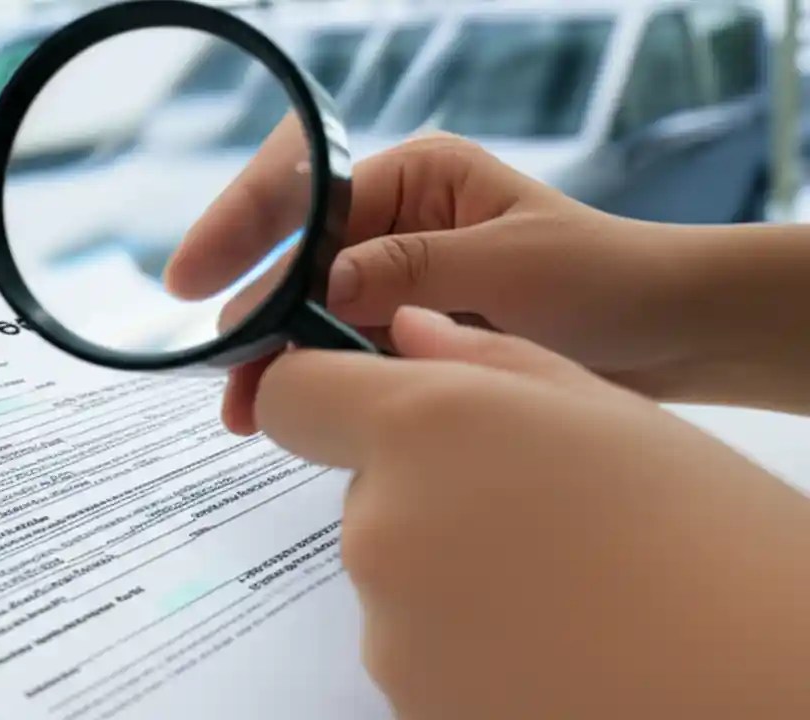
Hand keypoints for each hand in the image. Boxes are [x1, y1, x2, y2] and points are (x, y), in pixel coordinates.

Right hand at [165, 132, 705, 433]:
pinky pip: (344, 345)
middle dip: (254, 312)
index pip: (305, 187)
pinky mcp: (411, 326)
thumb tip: (321, 284)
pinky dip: (317, 374)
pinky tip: (292, 407)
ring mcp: (401, 277)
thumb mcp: (508, 266)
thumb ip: (410, 271)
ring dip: (278, 354)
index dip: (239, 226)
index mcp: (417, 177)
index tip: (192, 279)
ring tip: (245, 409)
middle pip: (296, 257)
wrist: (666, 333)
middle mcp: (398, 220)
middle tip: (225, 376)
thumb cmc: (603, 278)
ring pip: (312, 310)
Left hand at [257, 307, 809, 718]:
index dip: (322, 390)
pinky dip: (465, 637)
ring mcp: (387, 625)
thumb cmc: (709, 543)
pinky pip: (416, 640)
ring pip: (395, 566)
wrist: (754, 692)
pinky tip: (551, 642)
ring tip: (562, 584)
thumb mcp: (611, 412)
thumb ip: (486, 360)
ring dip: (453, 565)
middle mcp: (380, 523)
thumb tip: (407, 331)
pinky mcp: (404, 698)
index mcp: (424, 427)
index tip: (369, 403)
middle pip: (366, 485)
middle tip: (538, 509)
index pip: (294, 394)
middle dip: (429, 487)